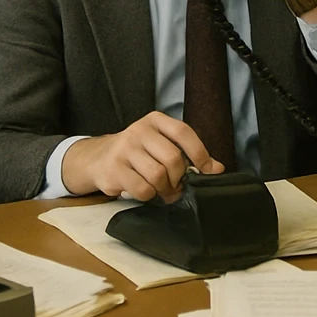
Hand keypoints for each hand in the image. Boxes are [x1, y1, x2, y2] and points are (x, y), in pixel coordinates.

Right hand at [61, 111, 222, 200]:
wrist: (98, 158)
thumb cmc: (137, 153)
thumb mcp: (161, 145)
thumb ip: (189, 155)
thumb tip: (217, 168)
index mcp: (155, 120)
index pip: (183, 132)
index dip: (199, 153)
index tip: (208, 170)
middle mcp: (139, 130)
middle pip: (172, 158)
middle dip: (178, 178)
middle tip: (175, 186)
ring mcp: (125, 148)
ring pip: (158, 176)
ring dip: (163, 189)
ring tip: (160, 189)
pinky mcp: (114, 168)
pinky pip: (142, 189)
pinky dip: (149, 196)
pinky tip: (145, 191)